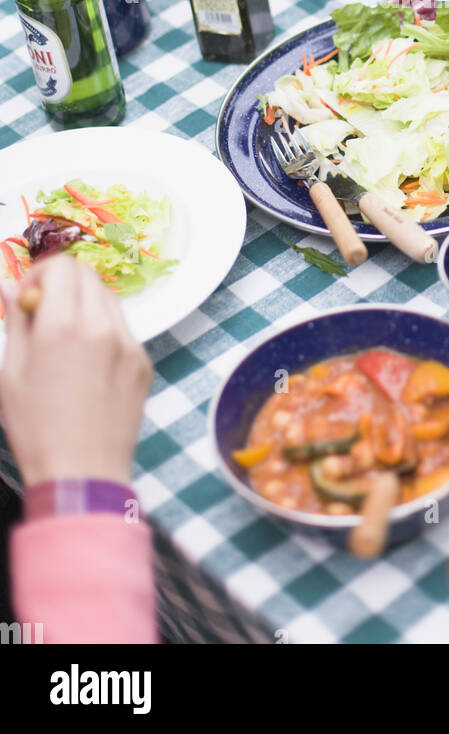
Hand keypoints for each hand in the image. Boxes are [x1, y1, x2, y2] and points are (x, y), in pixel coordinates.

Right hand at [0, 255, 151, 486]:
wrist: (82, 473)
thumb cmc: (36, 427)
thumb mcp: (11, 373)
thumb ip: (15, 322)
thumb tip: (8, 286)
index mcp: (64, 325)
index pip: (62, 266)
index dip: (40, 274)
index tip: (28, 298)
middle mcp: (102, 326)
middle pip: (88, 276)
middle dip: (63, 284)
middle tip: (44, 312)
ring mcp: (129, 343)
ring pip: (108, 299)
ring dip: (85, 303)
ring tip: (66, 337)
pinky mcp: (143, 361)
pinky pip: (124, 328)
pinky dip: (104, 329)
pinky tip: (88, 361)